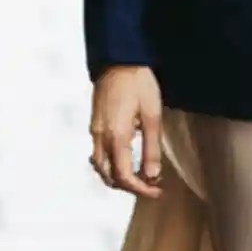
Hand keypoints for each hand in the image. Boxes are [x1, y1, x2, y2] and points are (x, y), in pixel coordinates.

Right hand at [90, 65, 163, 197]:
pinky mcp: (95, 124)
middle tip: (151, 187)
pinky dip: (110, 164)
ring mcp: (95, 130)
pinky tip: (124, 160)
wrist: (118, 59)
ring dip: (118, 177)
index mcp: (116, 136)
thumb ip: (151, 148)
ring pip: (100, 166)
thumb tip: (151, 176)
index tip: (157, 192)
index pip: (123, 176)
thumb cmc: (139, 83)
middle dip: (129, 186)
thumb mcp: (152, 115)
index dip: (140, 189)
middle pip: (108, 176)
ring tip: (140, 176)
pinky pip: (98, 153)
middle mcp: (100, 137)